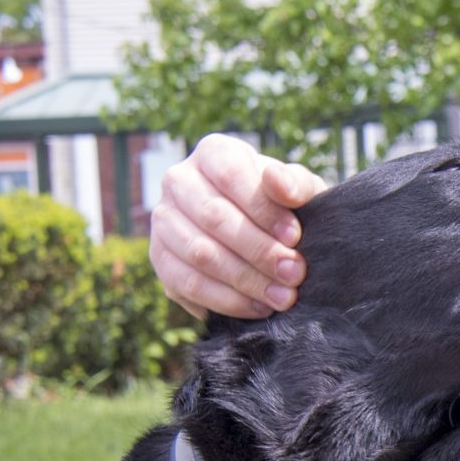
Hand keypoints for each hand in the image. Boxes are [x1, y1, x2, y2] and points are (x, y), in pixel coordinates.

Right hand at [147, 133, 328, 319]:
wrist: (263, 236)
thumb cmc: (283, 207)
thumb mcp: (299, 191)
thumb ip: (295, 184)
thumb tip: (278, 183)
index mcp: (212, 153)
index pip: (230, 176)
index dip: (263, 208)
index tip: (295, 236)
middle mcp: (178, 181)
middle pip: (214, 217)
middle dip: (259, 251)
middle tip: (294, 274)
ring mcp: (163, 220)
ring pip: (199, 253)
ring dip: (245, 280)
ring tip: (283, 297)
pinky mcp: (160, 259)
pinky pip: (187, 284)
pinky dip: (226, 301)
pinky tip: (258, 307)